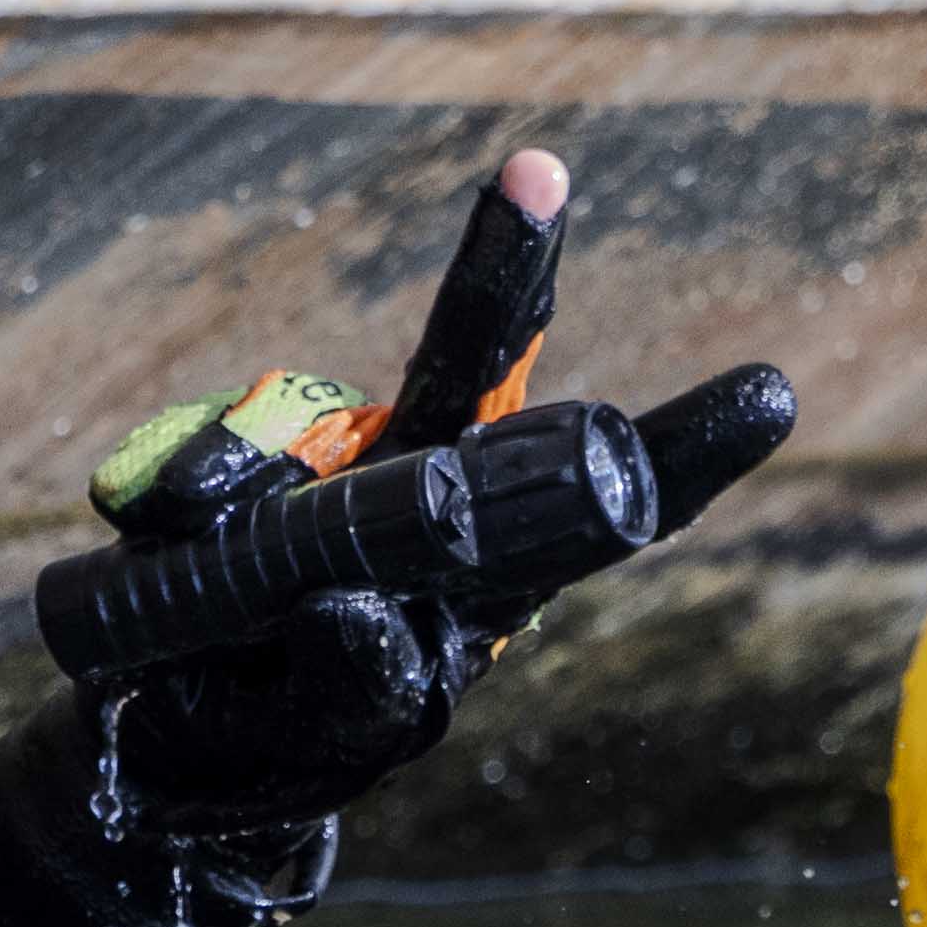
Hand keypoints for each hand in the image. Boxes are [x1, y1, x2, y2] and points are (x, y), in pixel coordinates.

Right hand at [87, 150, 795, 840]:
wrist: (155, 753)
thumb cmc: (270, 749)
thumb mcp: (323, 745)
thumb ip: (348, 691)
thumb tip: (351, 607)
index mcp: (487, 579)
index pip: (600, 510)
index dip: (679, 453)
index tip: (771, 392)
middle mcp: (423, 500)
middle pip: (474, 372)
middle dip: (503, 276)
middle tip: (540, 173)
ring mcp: (329, 470)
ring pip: (301, 426)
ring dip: (237, 478)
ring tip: (201, 574)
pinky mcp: (236, 463)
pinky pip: (205, 460)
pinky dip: (181, 494)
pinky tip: (165, 540)